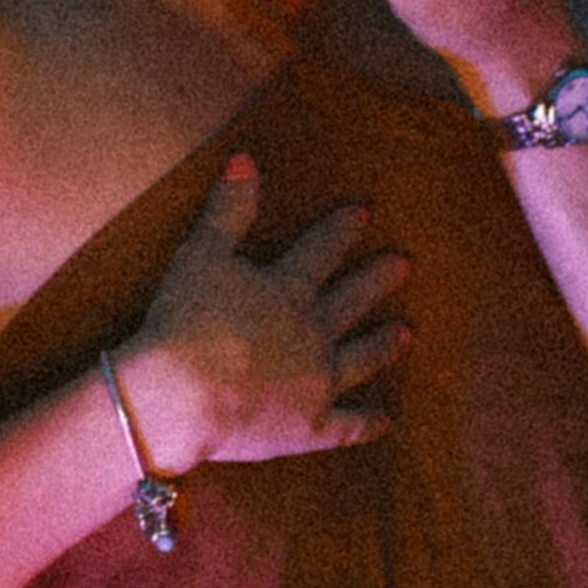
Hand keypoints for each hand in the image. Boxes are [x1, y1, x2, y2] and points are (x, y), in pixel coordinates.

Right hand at [119, 156, 409, 467]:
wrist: (180, 396)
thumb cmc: (184, 323)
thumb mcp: (201, 255)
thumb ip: (228, 210)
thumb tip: (246, 159)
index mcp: (288, 291)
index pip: (321, 251)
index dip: (341, 230)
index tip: (365, 214)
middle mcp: (313, 334)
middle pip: (352, 300)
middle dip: (378, 279)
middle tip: (405, 264)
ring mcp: (316, 383)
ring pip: (360, 358)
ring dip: (383, 344)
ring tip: (407, 333)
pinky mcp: (309, 428)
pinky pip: (347, 425)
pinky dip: (367, 423)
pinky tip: (386, 420)